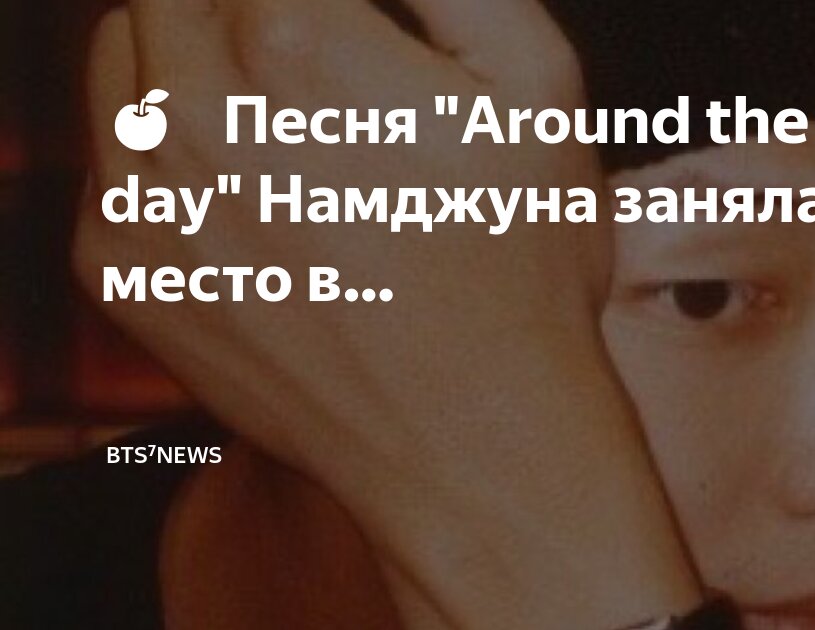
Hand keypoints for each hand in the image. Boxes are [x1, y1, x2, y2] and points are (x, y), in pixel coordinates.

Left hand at [79, 1, 700, 627]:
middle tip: (314, 65)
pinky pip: (112, 164)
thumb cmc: (520, 268)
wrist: (473, 435)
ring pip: (124, 60)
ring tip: (278, 118)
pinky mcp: (122, 271)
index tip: (344, 36)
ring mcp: (142, 200)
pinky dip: (165, 157)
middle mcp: (193, 116)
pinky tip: (253, 204)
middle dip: (243, 9)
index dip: (318, 2)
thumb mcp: (537, 86)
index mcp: (294, 49)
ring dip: (189, 62)